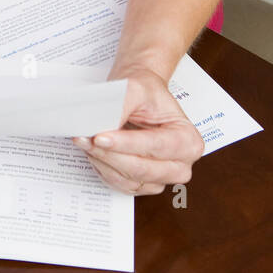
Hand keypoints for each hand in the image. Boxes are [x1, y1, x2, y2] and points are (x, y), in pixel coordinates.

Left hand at [71, 66, 203, 194]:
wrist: (140, 96)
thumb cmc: (145, 91)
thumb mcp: (135, 88)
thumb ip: (121, 107)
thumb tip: (102, 127)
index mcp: (188, 141)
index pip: (155, 146)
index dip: (126, 143)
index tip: (100, 136)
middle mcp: (180, 165)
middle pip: (141, 168)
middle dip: (109, 154)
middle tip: (84, 138)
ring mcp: (161, 178)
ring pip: (127, 178)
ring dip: (101, 161)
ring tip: (84, 141)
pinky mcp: (142, 184)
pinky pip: (119, 184)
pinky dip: (102, 168)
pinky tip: (92, 151)